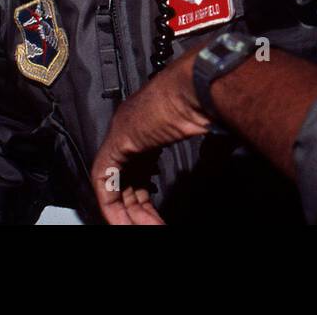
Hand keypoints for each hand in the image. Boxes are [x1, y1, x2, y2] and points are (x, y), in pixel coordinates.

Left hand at [90, 48, 212, 223]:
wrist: (198, 86)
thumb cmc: (208, 99)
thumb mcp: (211, 130)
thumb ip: (209, 146)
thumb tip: (213, 158)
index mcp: (153, 125)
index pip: (140, 168)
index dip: (145, 194)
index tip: (155, 215)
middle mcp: (134, 129)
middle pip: (128, 179)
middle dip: (138, 209)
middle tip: (153, 227)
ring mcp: (124, 133)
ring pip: (114, 183)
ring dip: (127, 213)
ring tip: (145, 229)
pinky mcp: (117, 140)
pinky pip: (103, 179)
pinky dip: (111, 203)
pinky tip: (122, 221)